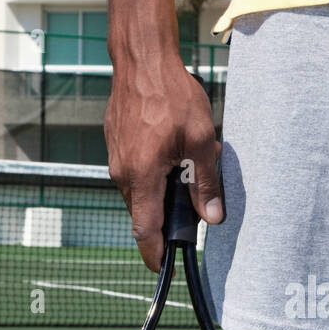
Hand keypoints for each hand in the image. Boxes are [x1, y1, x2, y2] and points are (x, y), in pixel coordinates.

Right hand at [104, 55, 222, 271]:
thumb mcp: (201, 140)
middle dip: (169, 216)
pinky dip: (155, 174)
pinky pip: (135, 173)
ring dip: (164, 191)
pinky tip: (174, 151)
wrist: (141, 60)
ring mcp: (116, 159)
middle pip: (145, 213)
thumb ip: (206, 182)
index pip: (145, 230)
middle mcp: (122, 173)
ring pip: (141, 193)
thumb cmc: (172, 95)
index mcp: (142, 176)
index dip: (155, 254)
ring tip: (189, 165)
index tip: (164, 269)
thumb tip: (212, 218)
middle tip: (196, 202)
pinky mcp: (116, 146)